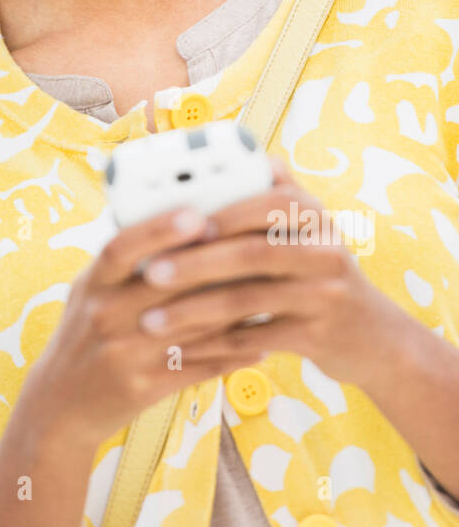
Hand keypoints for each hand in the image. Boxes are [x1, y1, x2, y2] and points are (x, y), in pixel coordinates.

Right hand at [29, 192, 271, 450]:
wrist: (61, 405)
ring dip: (235, 310)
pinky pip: (197, 368)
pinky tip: (262, 343)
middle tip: (256, 245)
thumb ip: (124, 262)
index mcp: (91, 284)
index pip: (120, 248)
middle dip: (212, 265)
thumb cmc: (85, 336)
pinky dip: (232, 355)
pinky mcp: (142, 388)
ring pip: (190, 327)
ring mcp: (123, 354)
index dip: (157, 230)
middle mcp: (104, 316)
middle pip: (164, 285)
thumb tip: (175, 220)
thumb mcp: (90, 292)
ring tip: (274, 291)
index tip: (196, 213)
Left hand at [134, 155, 409, 395]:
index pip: (269, 201)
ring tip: (151, 320)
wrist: (375, 339)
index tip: (176, 222)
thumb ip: (261, 200)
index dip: (222, 212)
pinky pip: (255, 339)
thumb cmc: (315, 275)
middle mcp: (326, 250)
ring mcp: (326, 295)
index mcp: (314, 215)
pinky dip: (214, 345)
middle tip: (151, 273)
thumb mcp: (303, 231)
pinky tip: (181, 348)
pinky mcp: (319, 336)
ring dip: (193, 310)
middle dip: (195, 263)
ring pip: (249, 299)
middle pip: (252, 252)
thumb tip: (190, 177)